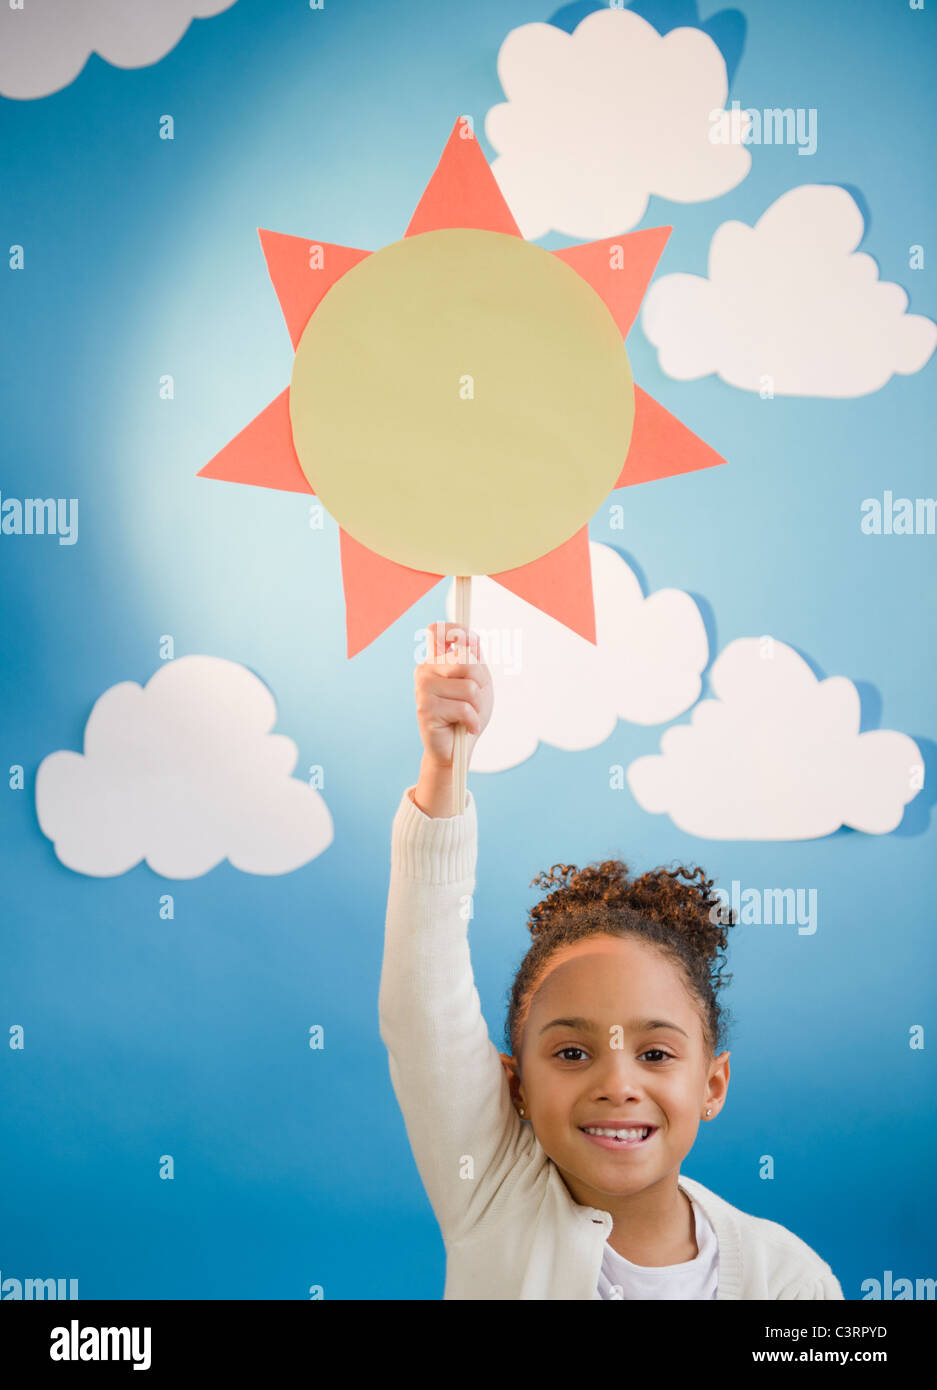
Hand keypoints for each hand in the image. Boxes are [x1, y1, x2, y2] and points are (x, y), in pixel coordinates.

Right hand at [411, 622, 492, 815]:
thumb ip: (473, 658)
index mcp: (437, 660)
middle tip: (474, 702)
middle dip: (481, 685)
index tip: (465, 643)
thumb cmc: (468, 714)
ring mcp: (422, 687)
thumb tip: (463, 639)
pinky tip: (464, 727)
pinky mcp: (425, 707)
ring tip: (467, 716)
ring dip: (477, 707)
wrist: (458, 749)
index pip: (442, 631)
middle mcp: (425, 669)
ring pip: (469, 687)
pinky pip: (463, 707)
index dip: (456, 631)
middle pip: (467, 661)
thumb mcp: (479, 682)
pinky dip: (472, 720)